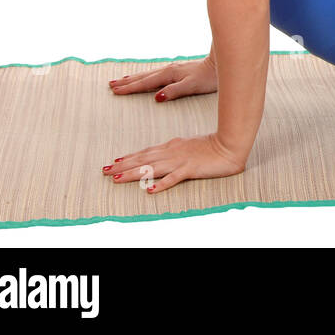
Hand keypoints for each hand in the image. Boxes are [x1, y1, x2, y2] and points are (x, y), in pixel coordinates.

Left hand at [101, 133, 245, 193]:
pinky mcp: (190, 169)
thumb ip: (175, 149)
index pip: (146, 152)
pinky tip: (149, 190)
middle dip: (123, 166)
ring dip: (133, 173)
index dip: (129, 157)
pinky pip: (173, 178)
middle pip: (143, 159)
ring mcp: (181, 160)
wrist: (230, 145)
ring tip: (116, 178)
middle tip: (104, 170)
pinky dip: (161, 184)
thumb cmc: (212, 146)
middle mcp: (172, 152)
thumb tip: (161, 154)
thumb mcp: (189, 145)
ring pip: (152, 168)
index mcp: (172, 146)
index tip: (113, 162)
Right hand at [108, 57, 217, 101]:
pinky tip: (146, 77)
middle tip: (110, 85)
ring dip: (134, 78)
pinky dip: (146, 76)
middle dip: (127, 82)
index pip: (145, 83)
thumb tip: (156, 97)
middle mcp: (169, 70)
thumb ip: (175, 91)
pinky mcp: (179, 71)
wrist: (222, 65)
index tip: (115, 91)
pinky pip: (156, 74)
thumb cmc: (209, 77)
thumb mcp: (192, 86)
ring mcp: (173, 69)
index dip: (130, 88)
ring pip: (149, 74)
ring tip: (121, 80)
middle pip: (143, 77)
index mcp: (169, 74)